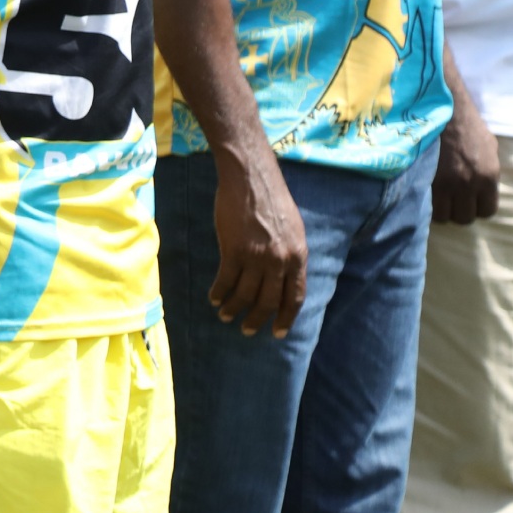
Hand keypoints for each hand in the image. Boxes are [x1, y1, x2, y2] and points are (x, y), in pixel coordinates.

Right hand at [212, 148, 307, 337]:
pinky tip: (214, 298)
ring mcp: (256, 257)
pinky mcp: (233, 250)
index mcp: (298, 257)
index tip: (277, 332)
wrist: (251, 179)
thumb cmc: (272, 199)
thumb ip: (290, 255)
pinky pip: (226, 280)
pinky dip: (219, 292)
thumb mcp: (293, 230)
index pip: (294, 297)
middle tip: (248, 329)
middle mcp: (279, 261)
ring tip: (226, 316)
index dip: (285, 317)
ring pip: (245, 294)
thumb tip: (283, 276)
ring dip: (234, 308)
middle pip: (268, 301)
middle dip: (258, 319)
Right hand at [434, 105, 501, 225]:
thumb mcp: (489, 146)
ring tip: (436, 197)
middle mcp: (468, 184)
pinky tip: (425, 191)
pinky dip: (425, 202)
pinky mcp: (424, 178)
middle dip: (457, 210)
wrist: (439, 108)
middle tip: (450, 199)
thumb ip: (488, 170)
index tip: (468, 200)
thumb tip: (482, 185)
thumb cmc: (466, 124)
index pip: (486, 211)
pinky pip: (426, 204)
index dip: (476, 208)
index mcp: (488, 177)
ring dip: (440, 209)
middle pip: (464, 217)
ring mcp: (444, 182)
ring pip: (443, 216)